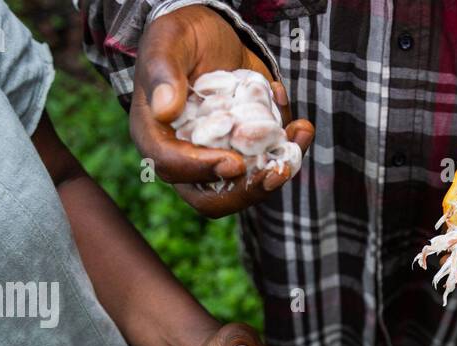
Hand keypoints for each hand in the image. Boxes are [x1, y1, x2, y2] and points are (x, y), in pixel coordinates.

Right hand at [132, 5, 314, 216]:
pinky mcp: (246, 152)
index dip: (202, 169)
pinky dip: (290, 150)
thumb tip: (165, 111)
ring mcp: (219, 158)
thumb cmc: (181, 37)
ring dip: (277, 173)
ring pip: (244, 188)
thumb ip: (163, 72)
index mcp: (156, 135)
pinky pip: (268, 165)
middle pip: (209, 198)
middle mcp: (185, 156)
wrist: (211, 35)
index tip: (233, 162)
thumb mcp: (169, 42)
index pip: (172, 167)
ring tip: (300, 136)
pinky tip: (300, 125)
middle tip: (275, 173)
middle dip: (245, 193)